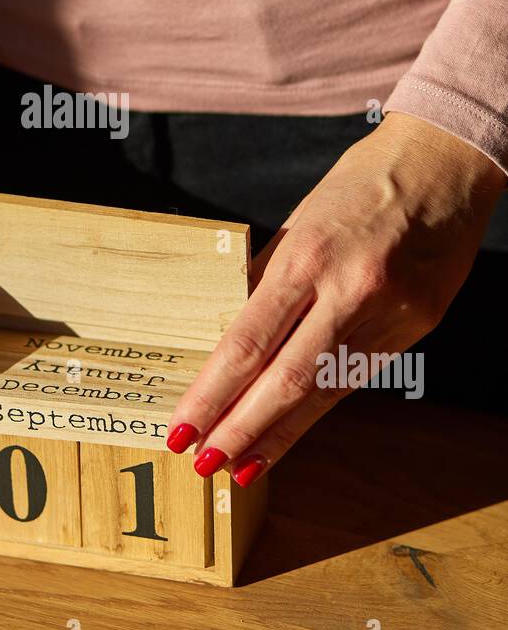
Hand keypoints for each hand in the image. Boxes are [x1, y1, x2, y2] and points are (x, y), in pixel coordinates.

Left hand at [166, 113, 504, 482]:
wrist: (445, 163)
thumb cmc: (359, 184)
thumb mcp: (299, 223)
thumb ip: (266, 281)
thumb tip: (227, 339)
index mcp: (309, 256)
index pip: (248, 341)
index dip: (213, 393)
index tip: (183, 427)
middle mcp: (350, 290)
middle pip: (285, 379)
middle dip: (239, 428)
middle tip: (203, 463)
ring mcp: (390, 313)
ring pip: (324, 390)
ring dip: (277, 434)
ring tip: (238, 466)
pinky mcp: (418, 326)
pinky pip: (355, 377)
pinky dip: (318, 410)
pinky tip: (290, 433)